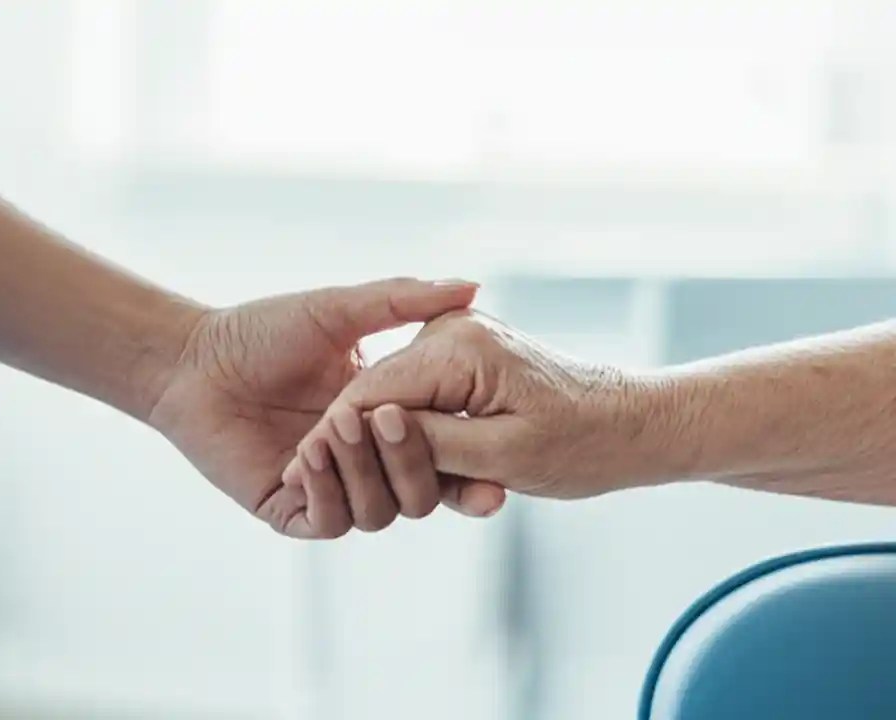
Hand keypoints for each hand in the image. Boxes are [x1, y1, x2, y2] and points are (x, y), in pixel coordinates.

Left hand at [148, 279, 484, 538]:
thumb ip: (405, 302)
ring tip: (337, 426)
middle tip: (391, 421)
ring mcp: (329, 490)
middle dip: (413, 462)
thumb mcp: (341, 310)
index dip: (474, 467)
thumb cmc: (263, 330)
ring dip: (365, 472)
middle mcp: (365, 463)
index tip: (498, 467)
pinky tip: (309, 455)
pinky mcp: (289, 508)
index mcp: (387, 422)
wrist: (195, 359)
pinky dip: (327, 491)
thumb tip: (472, 286)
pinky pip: (329, 521)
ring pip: (378, 512)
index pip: (446, 457)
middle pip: (422, 494)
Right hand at [292, 310, 666, 500]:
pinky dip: (415, 442)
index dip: (338, 439)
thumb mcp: (503, 454)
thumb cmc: (584, 442)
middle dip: (359, 447)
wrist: (635, 423)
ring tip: (384, 489)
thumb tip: (363, 431)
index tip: (303, 480)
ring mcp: (454, 346)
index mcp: (456, 346)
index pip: (369, 393)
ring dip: (390, 450)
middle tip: (324, 491)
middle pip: (374, 396)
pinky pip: (419, 405)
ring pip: (393, 404)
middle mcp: (448, 335)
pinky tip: (420, 474)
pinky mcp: (461, 365)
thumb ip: (430, 441)